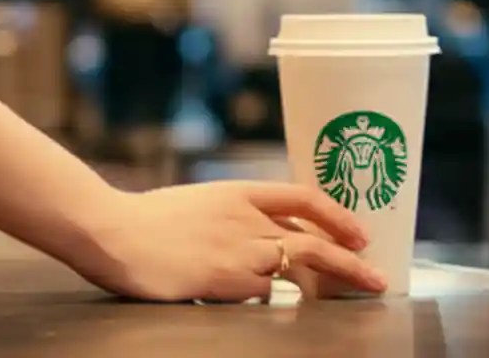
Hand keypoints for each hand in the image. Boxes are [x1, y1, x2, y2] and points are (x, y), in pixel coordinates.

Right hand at [68, 182, 386, 301]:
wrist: (112, 230)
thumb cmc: (144, 219)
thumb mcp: (197, 203)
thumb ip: (232, 216)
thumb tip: (262, 238)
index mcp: (237, 191)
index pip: (302, 198)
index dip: (337, 216)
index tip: (360, 234)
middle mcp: (246, 219)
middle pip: (312, 242)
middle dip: (350, 263)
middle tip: (377, 277)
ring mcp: (238, 251)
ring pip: (289, 272)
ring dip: (310, 284)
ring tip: (340, 292)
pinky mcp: (227, 281)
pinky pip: (257, 294)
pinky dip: (256, 297)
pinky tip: (235, 292)